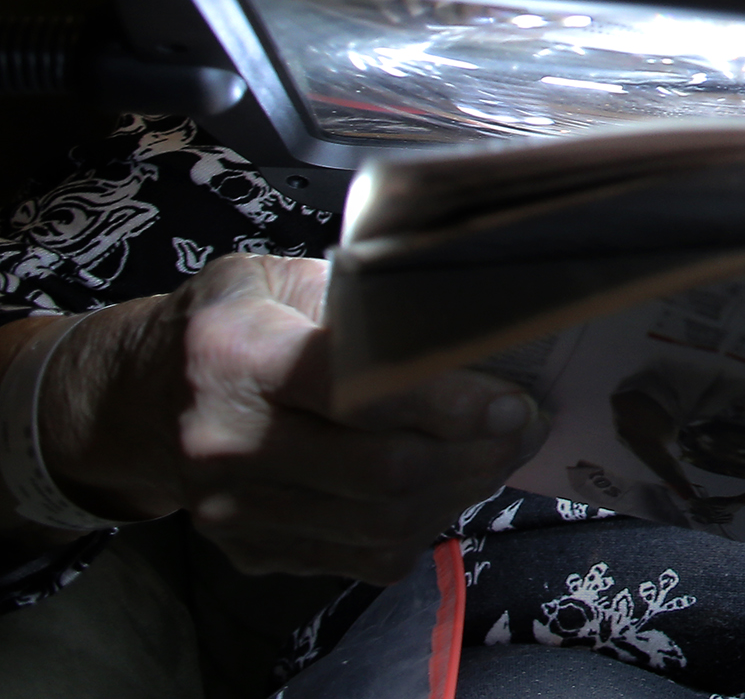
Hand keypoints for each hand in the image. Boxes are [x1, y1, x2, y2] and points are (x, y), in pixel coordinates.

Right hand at [34, 254, 547, 582]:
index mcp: (237, 357)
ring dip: (462, 490)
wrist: (129, 404)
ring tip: (500, 453)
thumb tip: (462, 315)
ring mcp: (237, 511)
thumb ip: (354, 297)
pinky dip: (424, 525)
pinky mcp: (254, 552)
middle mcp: (228, 443)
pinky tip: (451, 485)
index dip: (445, 401)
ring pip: (382, 522)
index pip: (357, 390)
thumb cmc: (221, 326)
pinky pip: (363, 556)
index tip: (509, 400)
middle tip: (523, 423)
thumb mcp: (273, 280)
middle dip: (475, 451)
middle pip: (383, 471)